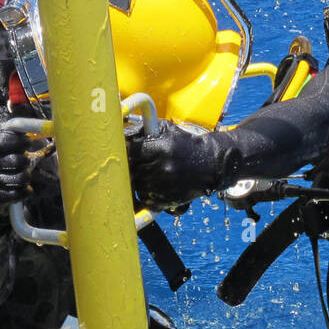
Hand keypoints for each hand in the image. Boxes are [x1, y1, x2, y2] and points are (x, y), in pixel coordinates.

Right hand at [0, 128, 48, 220]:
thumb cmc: (3, 153)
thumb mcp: (8, 140)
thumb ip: (24, 134)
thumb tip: (52, 137)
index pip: (4, 141)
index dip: (21, 141)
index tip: (28, 142)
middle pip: (16, 161)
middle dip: (25, 161)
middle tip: (25, 160)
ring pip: (19, 179)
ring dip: (26, 176)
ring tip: (24, 173)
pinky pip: (15, 194)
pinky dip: (25, 191)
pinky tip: (26, 188)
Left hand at [127, 120, 241, 211]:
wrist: (210, 162)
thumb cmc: (185, 143)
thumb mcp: (166, 129)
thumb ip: (142, 129)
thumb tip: (120, 132)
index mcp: (159, 147)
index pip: (127, 150)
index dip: (121, 151)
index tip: (118, 150)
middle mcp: (161, 167)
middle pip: (129, 170)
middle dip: (127, 167)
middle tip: (128, 164)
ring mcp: (163, 185)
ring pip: (135, 185)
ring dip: (136, 180)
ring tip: (146, 172)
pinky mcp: (166, 199)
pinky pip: (145, 199)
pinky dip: (145, 193)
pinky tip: (153, 184)